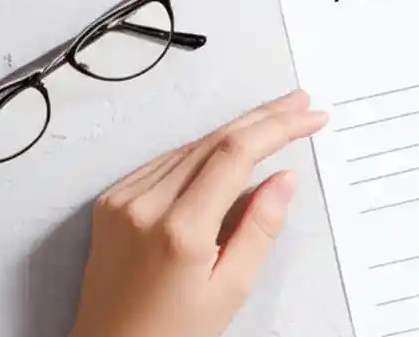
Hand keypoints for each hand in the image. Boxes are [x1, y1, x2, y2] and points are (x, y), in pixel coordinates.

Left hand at [70, 90, 327, 336]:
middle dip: (262, 118)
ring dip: (232, 130)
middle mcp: (145, 206)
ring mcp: (122, 201)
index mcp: (180, 229)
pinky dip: (198, 151)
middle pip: (213, 140)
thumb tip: (283, 178)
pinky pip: (163, 163)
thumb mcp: (229, 289)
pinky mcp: (110, 202)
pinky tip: (223, 146)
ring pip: (189, 147)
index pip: (236, 154)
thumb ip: (260, 228)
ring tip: (271, 120)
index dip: (278, 128)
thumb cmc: (170, 333)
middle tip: (299, 104)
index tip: (309, 118)